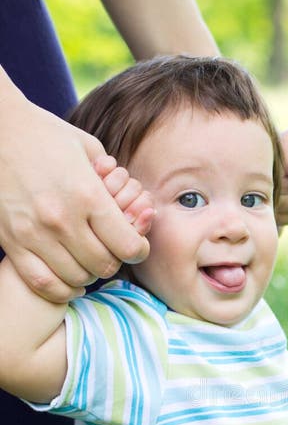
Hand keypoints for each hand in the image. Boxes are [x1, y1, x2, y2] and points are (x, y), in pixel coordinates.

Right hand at [0, 94, 149, 302]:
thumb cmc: (46, 135)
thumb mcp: (88, 148)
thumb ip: (114, 179)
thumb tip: (135, 202)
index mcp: (87, 195)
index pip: (128, 247)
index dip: (138, 251)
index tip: (136, 246)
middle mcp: (62, 219)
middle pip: (105, 266)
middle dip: (114, 262)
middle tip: (111, 252)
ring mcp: (34, 234)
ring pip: (77, 278)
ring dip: (89, 274)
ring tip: (89, 261)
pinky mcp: (12, 242)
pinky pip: (43, 283)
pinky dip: (61, 288)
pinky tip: (70, 280)